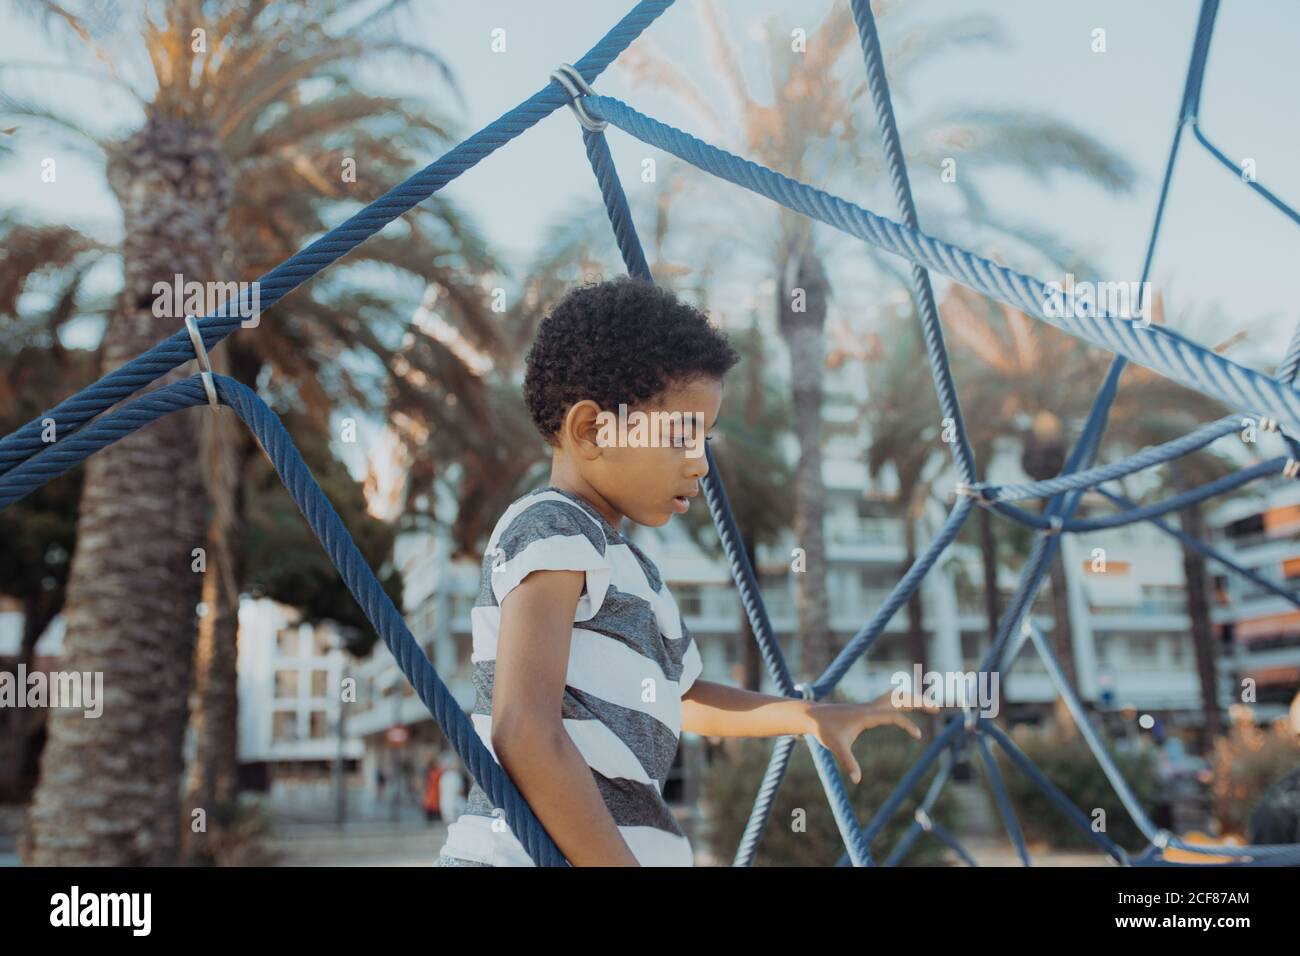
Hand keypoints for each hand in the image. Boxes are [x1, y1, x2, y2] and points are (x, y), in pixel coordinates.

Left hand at [802, 690, 935, 784]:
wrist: (813, 716)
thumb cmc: (824, 731)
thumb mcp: (836, 747)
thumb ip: (848, 762)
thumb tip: (857, 780)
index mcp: (867, 714)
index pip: (894, 715)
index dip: (907, 724)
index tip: (919, 736)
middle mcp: (871, 707)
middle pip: (900, 698)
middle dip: (919, 701)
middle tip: (937, 707)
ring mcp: (869, 706)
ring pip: (896, 696)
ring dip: (912, 698)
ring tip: (930, 704)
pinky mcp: (867, 709)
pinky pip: (889, 701)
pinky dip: (902, 700)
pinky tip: (908, 706)